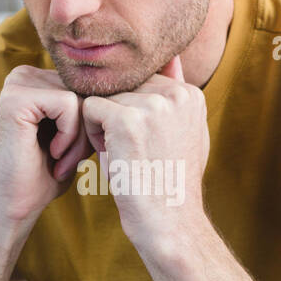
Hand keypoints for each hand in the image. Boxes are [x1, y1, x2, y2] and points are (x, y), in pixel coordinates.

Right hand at [0, 65, 93, 225]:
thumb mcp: (76, 134)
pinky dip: (69, 135)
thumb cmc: (47, 174)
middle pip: (85, 91)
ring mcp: (17, 83)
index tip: (76, 154)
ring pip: (80, 99)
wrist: (15, 205)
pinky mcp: (16, 98)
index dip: (92, 124)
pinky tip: (53, 153)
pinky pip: (68, 104)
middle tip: (68, 162)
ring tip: (61, 160)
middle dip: (86, 132)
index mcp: (36, 79)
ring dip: (79, 138)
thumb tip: (130, 90)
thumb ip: (90, 108)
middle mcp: (24, 74)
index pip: (87, 88)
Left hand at [80, 55, 209, 253]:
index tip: (143, 145)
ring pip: (103, 97)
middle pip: (121, 88)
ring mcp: (153, 105)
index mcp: (190, 94)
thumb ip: (177, 96)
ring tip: (122, 154)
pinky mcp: (127, 119)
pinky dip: (92, 134)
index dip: (133, 113)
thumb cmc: (171, 184)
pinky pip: (89, 109)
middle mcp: (176, 94)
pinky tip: (110, 157)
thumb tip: (172, 57)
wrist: (169, 223)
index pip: (141, 83)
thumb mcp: (186, 134)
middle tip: (129, 151)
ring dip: (103, 126)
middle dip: (116, 115)